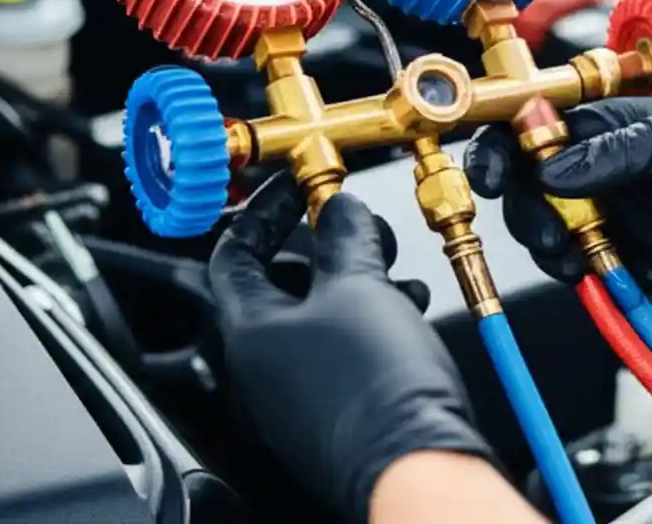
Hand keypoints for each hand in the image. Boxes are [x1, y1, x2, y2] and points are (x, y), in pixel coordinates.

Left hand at [209, 175, 492, 522]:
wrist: (416, 462)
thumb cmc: (377, 387)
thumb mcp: (361, 286)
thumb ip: (345, 238)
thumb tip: (340, 210)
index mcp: (249, 331)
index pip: (234, 254)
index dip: (265, 212)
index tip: (298, 188)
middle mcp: (263, 367)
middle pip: (280, 285)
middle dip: (324, 247)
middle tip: (357, 226)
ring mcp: (297, 395)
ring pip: (319, 318)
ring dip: (357, 282)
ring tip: (393, 269)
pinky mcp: (334, 414)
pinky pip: (342, 351)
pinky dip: (371, 320)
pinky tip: (407, 311)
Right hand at [464, 48, 651, 281]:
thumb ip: (612, 155)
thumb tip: (550, 173)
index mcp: (601, 123)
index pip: (526, 131)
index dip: (499, 153)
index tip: (494, 181)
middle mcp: (602, 163)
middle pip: (532, 191)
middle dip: (530, 217)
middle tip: (555, 238)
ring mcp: (621, 203)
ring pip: (559, 232)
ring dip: (557, 252)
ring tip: (580, 264)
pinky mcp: (644, 242)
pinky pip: (598, 264)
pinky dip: (595, 276)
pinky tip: (616, 276)